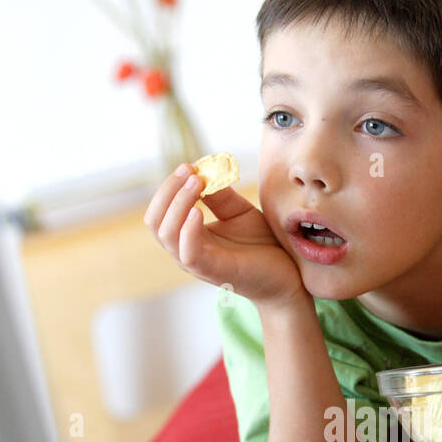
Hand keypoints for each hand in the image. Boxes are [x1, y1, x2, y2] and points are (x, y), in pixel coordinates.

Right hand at [143, 163, 305, 308]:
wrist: (286, 275)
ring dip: (177, 204)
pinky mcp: (212, 271)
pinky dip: (187, 229)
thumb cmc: (262, 246)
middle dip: (168, 191)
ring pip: (166, 234)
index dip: (170, 186)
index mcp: (188, 236)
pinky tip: (198, 211)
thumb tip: (202, 170)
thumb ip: (219, 195)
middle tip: (189, 171)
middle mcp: (185, 250)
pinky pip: (187, 252)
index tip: (189, 166)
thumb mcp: (238, 212)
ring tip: (196, 184)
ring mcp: (197, 262)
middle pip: (155, 221)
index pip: (161, 210)